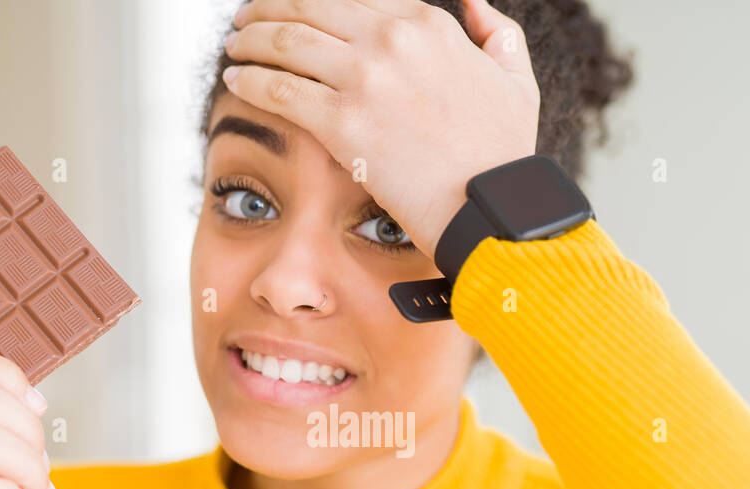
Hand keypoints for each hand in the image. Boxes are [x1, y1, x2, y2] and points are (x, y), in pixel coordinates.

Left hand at [223, 0, 539, 259]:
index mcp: (427, 24)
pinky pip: (278, 89)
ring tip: (233, 49)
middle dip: (268, 8)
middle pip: (309, 5)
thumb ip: (497, 34)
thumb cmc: (503, 155)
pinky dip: (249, 80)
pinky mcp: (343, 123)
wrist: (491, 206)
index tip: (291, 8)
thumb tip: (476, 4)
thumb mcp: (516, 80)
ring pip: (285, 40)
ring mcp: (365, 78)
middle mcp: (392, 39)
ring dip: (250, 40)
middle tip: (246, 20)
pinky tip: (234, 82)